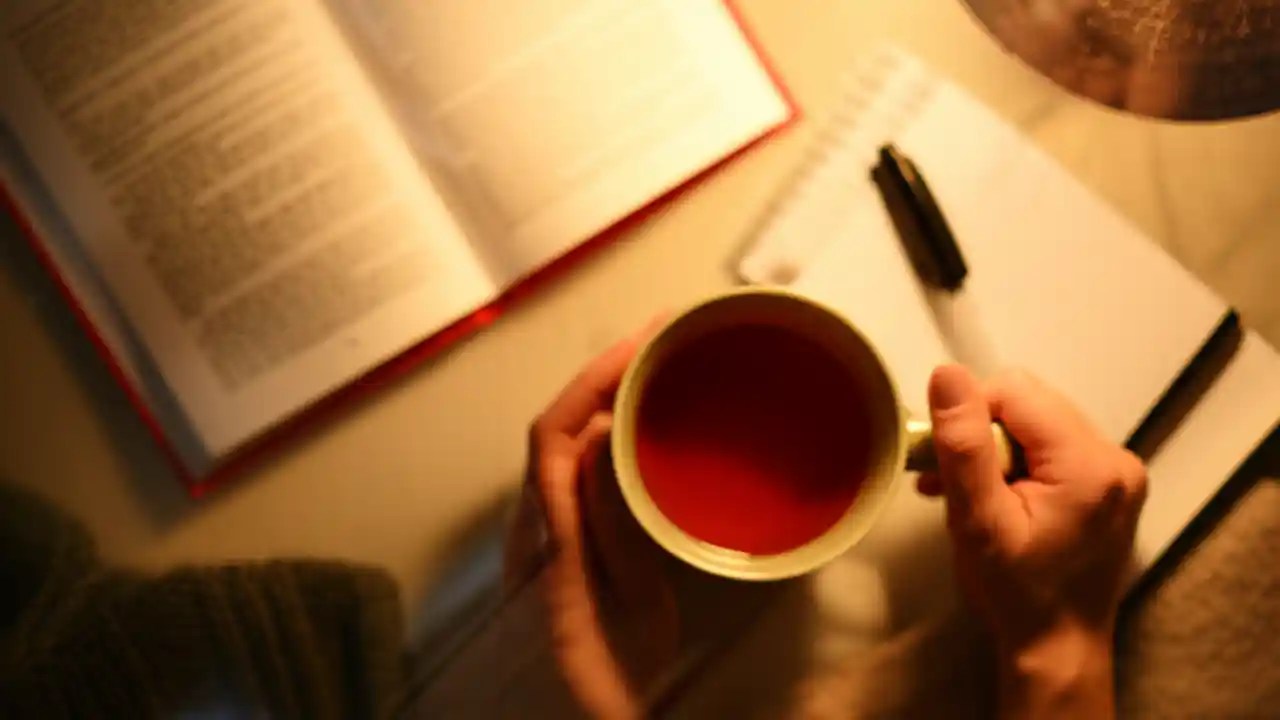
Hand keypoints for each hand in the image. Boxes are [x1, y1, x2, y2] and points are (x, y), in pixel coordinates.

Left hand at [505, 324, 675, 718]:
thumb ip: (610, 534)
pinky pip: (581, 476)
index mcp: (549, 541)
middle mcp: (535, 530)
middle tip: (670, 343)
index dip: (595, 377)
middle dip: (612, 375)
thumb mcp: (626, 616)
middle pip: (562, 427)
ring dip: (613, 402)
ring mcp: (543, 539)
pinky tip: (650, 439)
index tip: (643, 342)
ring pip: (572, 449)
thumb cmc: (595, 687)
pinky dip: (614, 440)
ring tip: (667, 373)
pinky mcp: (559, 551)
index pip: (554, 431)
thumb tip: (602, 449)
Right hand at [918, 365, 1146, 719]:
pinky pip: (1053, 445)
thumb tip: (948, 375)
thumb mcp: (978, 521)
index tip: (947, 464)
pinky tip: (997, 495)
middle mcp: (1116, 458)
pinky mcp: (1109, 483)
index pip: (1016, 391)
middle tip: (956, 483)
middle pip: (1030, 402)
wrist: (1057, 648)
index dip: (971, 417)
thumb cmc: (1016, 595)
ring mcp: (1117, 471)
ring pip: (1037, 421)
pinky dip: (1018, 462)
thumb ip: (963, 445)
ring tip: (973, 495)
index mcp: (1090, 465)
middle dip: (983, 434)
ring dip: (996, 449)